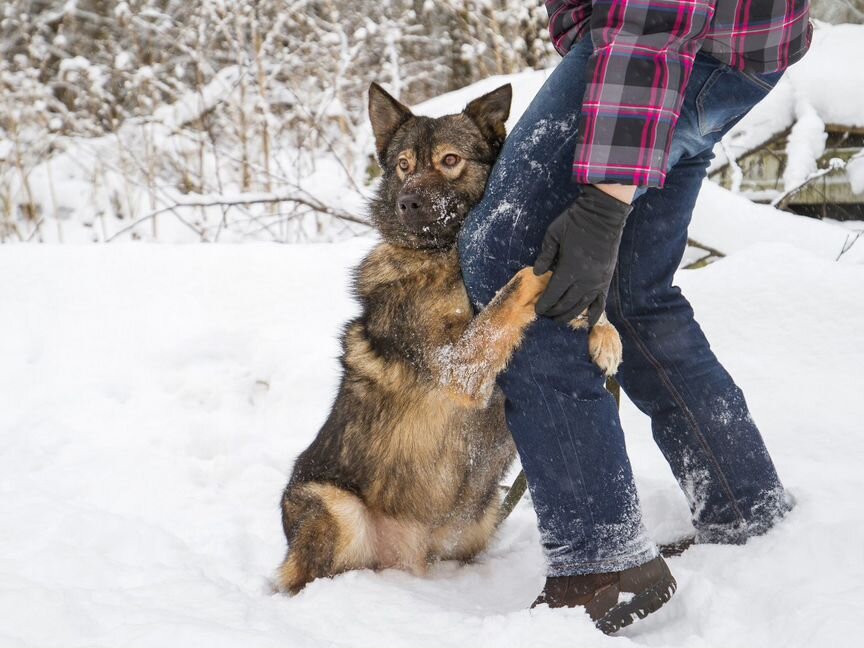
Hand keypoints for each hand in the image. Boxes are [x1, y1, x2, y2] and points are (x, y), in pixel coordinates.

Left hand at [533, 184, 632, 325]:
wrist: (603, 215)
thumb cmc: (575, 222)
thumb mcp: (553, 234)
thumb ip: (545, 255)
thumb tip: (536, 273)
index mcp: (569, 269)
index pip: (553, 294)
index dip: (544, 304)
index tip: (537, 310)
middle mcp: (584, 280)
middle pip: (566, 304)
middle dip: (554, 312)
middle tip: (545, 315)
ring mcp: (597, 281)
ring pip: (581, 306)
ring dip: (569, 315)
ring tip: (559, 319)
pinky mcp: (606, 280)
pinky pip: (600, 303)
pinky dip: (593, 314)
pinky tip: (587, 323)